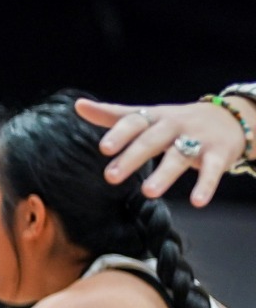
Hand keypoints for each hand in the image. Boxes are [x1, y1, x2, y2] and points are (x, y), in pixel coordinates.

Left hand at [75, 97, 250, 206]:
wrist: (228, 118)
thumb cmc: (175, 122)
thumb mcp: (147, 117)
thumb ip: (113, 116)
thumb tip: (78, 105)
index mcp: (154, 118)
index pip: (134, 121)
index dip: (120, 133)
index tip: (103, 148)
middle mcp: (174, 126)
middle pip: (152, 140)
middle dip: (132, 157)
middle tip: (111, 176)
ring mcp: (198, 139)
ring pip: (179, 156)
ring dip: (164, 174)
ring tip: (148, 192)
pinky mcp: (218, 154)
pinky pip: (212, 170)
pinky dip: (205, 185)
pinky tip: (197, 202)